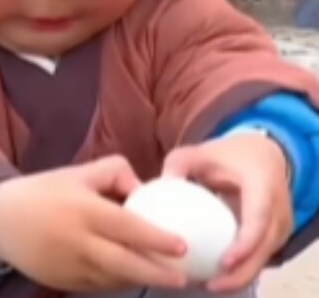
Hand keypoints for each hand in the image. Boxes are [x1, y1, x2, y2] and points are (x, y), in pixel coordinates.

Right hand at [0, 155, 188, 291]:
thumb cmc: (41, 192)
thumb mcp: (75, 173)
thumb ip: (113, 173)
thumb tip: (145, 189)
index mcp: (82, 210)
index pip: (127, 227)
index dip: (156, 238)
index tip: (182, 246)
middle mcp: (77, 240)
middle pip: (126, 263)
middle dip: (158, 273)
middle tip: (184, 278)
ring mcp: (70, 265)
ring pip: (115, 277)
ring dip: (140, 279)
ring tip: (165, 278)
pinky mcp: (63, 281)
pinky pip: (98, 284)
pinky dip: (117, 281)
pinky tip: (131, 276)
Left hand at [162, 131, 292, 292]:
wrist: (262, 154)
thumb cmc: (225, 155)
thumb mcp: (198, 152)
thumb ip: (177, 166)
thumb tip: (157, 187)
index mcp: (262, 184)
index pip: (259, 218)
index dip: (245, 243)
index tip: (226, 261)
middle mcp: (278, 207)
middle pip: (266, 246)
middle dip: (242, 271)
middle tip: (212, 285)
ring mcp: (281, 222)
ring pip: (266, 256)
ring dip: (242, 275)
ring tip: (211, 286)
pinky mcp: (276, 233)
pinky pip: (261, 255)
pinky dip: (242, 268)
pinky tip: (217, 277)